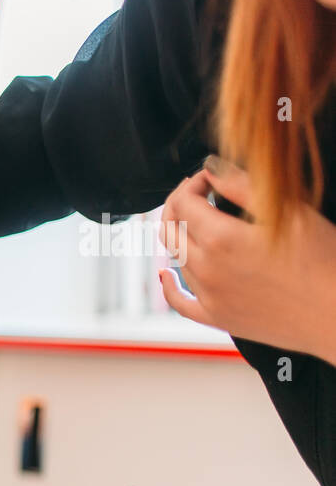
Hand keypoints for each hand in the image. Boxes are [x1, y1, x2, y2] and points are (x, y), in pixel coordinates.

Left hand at [158, 159, 335, 365]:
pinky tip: (166, 274)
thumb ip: (243, 185)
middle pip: (171, 228)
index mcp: (220, 238)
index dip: (191, 184)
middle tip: (195, 195)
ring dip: (180, 235)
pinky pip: (178, 302)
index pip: (183, 202)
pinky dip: (169, 284)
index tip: (205, 179)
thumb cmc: (324, 263)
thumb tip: (211, 168)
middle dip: (178, 204)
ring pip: (175, 258)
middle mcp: (206, 268)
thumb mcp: (289, 211)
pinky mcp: (216, 318)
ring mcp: (208, 295)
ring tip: (196, 223)